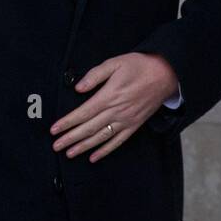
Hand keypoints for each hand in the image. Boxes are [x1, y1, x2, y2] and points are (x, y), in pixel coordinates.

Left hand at [50, 53, 178, 162]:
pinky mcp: (134, 125)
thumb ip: (95, 75)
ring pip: (101, 137)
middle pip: (89, 128)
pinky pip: (118, 141)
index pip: (83, 113)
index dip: (67, 122)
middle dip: (70, 138)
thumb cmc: (139, 66)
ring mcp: (126, 120)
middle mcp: (116, 111)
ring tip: (69, 153)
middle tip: (56, 145)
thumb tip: (78, 87)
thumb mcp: (115, 63)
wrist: (165, 74)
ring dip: (84, 147)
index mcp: (109, 96)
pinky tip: (94, 157)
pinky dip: (105, 151)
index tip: (54, 129)